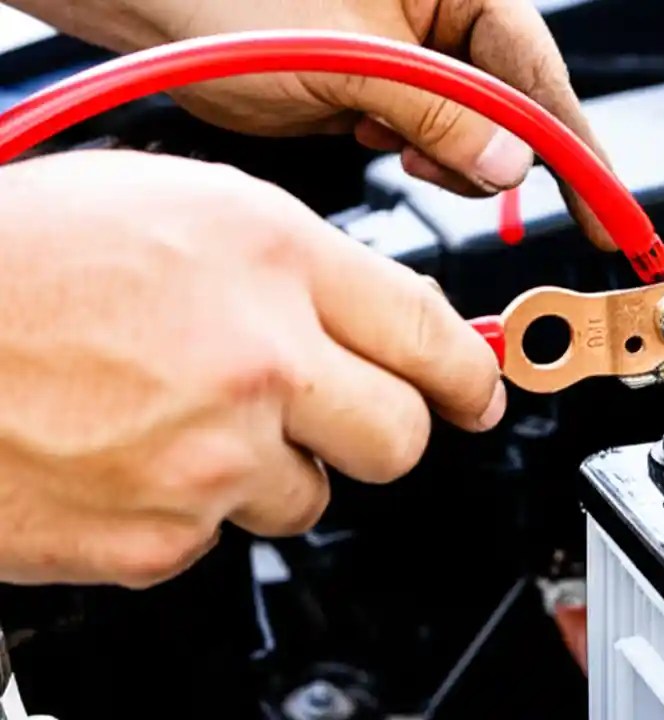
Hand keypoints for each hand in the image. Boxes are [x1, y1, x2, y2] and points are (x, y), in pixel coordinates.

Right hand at [0, 150, 502, 587]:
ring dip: (272, 468)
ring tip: (185, 418)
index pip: (431, 333)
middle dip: (382, 430)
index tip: (477, 389)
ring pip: (310, 497)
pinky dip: (191, 507)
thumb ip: (297, 266)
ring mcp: (211, 460)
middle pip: (400, 438)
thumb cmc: (15, 260)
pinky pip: (220, 537)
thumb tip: (377, 316)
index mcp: (269, 259)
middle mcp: (256, 361)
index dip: (469, 372)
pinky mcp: (160, 541)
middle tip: (341, 413)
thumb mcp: (177, 206)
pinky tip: (131, 455)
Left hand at [7, 0, 614, 248]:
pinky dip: (412, 156)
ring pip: (468, 133)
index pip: (540, 75)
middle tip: (464, 176)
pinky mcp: (378, 88)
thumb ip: (441, 113)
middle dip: (494, 154)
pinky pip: (425, 139)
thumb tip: (509, 166)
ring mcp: (410, 54)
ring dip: (444, 159)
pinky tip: (375, 139)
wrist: (141, 1)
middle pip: (512, 108)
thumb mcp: (349, 57)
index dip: (577, 149)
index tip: (609, 211)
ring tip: (393, 143)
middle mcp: (442, 17)